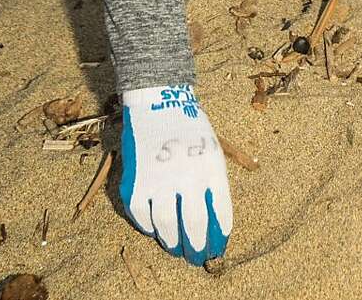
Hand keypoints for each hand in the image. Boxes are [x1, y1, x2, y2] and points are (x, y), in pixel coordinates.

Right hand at [117, 85, 231, 267]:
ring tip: (177, 249)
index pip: (219, 213)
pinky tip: (156, 231)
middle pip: (193, 224)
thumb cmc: (190, 128)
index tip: (219, 247)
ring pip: (165, 225)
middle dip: (198, 246)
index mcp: (211, 168)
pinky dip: (148, 227)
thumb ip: (217, 181)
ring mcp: (158, 181)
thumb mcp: (215, 148)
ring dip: (172, 242)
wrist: (158, 104)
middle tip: (199, 257)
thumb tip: (226, 210)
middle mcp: (186, 177)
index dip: (220, 235)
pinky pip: (141, 216)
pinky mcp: (135, 183)